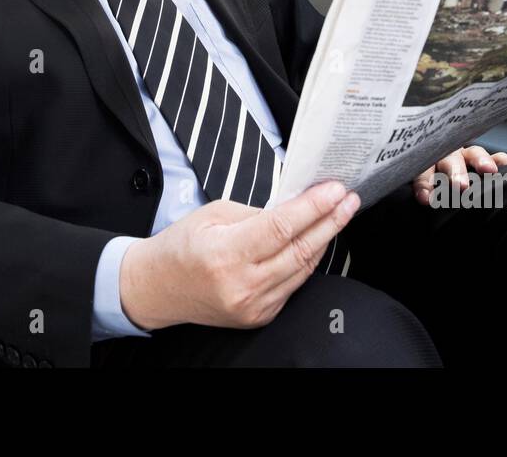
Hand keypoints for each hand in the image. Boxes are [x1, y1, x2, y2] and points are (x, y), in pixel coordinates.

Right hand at [118, 180, 359, 331]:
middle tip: (349, 199)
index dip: (313, 207)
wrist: (158, 287)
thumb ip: (258, 213)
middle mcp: (242, 285)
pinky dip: (305, 261)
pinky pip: (292, 285)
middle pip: (300, 250)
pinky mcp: (259, 316)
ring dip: (324, 240)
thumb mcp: (214, 214)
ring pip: (302, 269)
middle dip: (330, 221)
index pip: (282, 228)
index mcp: (226, 254)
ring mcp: (253, 306)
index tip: (335, 190)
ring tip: (338, 214)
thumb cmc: (182, 244)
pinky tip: (314, 240)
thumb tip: (297, 206)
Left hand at [410, 144, 506, 205]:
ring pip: (474, 154)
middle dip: (455, 173)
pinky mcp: (489, 160)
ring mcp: (469, 157)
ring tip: (489, 171)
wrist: (456, 193)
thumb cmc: (439, 196)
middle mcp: (448, 159)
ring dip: (480, 161)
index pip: (423, 174)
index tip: (426, 199)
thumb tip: (428, 213)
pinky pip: (499, 157)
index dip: (424, 185)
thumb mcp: (432, 200)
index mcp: (428, 168)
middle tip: (461, 186)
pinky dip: (505, 161)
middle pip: (449, 161)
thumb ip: (431, 203)